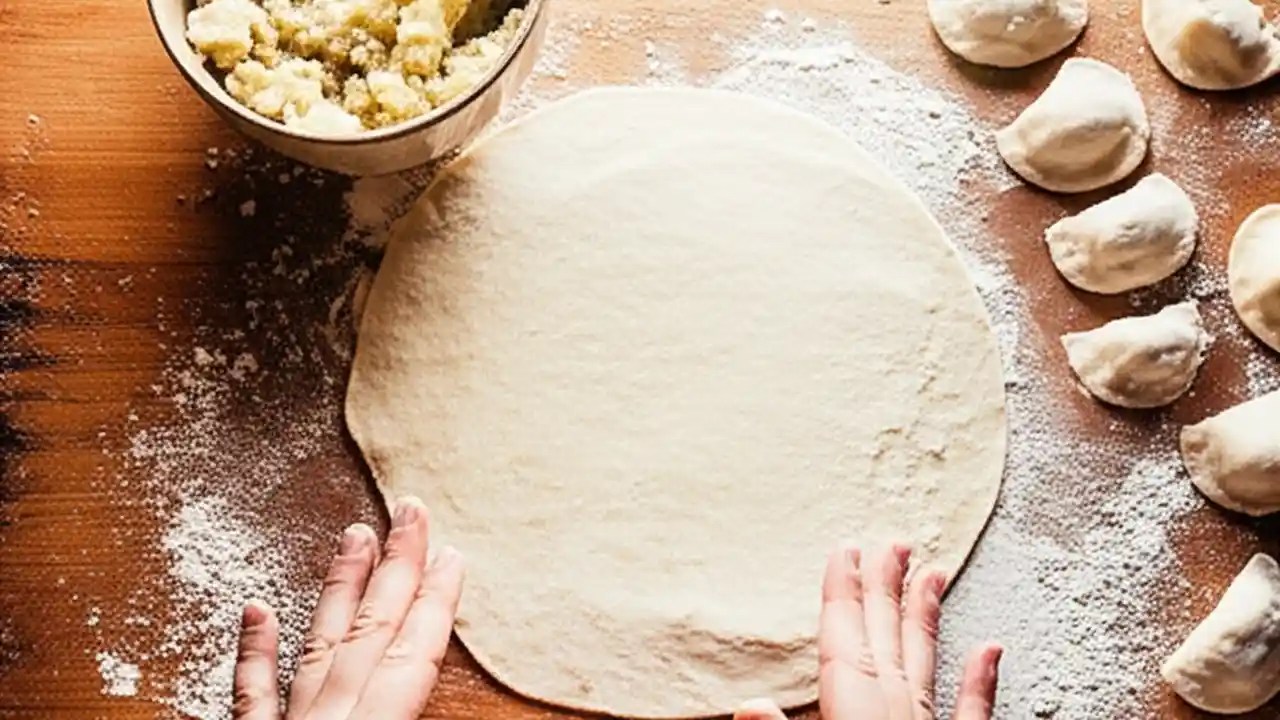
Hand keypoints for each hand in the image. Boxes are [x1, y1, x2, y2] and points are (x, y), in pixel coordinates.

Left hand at [232, 497, 464, 719]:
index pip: (413, 658)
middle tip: (408, 511)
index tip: (450, 556)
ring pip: (318, 647)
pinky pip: (252, 694)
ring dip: (341, 589)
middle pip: (370, 632)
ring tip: (355, 536)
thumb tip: (471, 710)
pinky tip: (257, 610)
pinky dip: (255, 650)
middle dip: (396, 569)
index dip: (436, 604)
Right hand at [735, 544, 1000, 719]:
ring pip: (925, 667)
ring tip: (935, 572)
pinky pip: (972, 717)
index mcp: (854, 719)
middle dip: (883, 591)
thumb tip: (748, 707)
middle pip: (885, 644)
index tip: (843, 551)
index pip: (843, 647)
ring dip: (926, 619)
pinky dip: (981, 682)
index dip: (840, 596)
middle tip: (890, 541)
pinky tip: (991, 648)